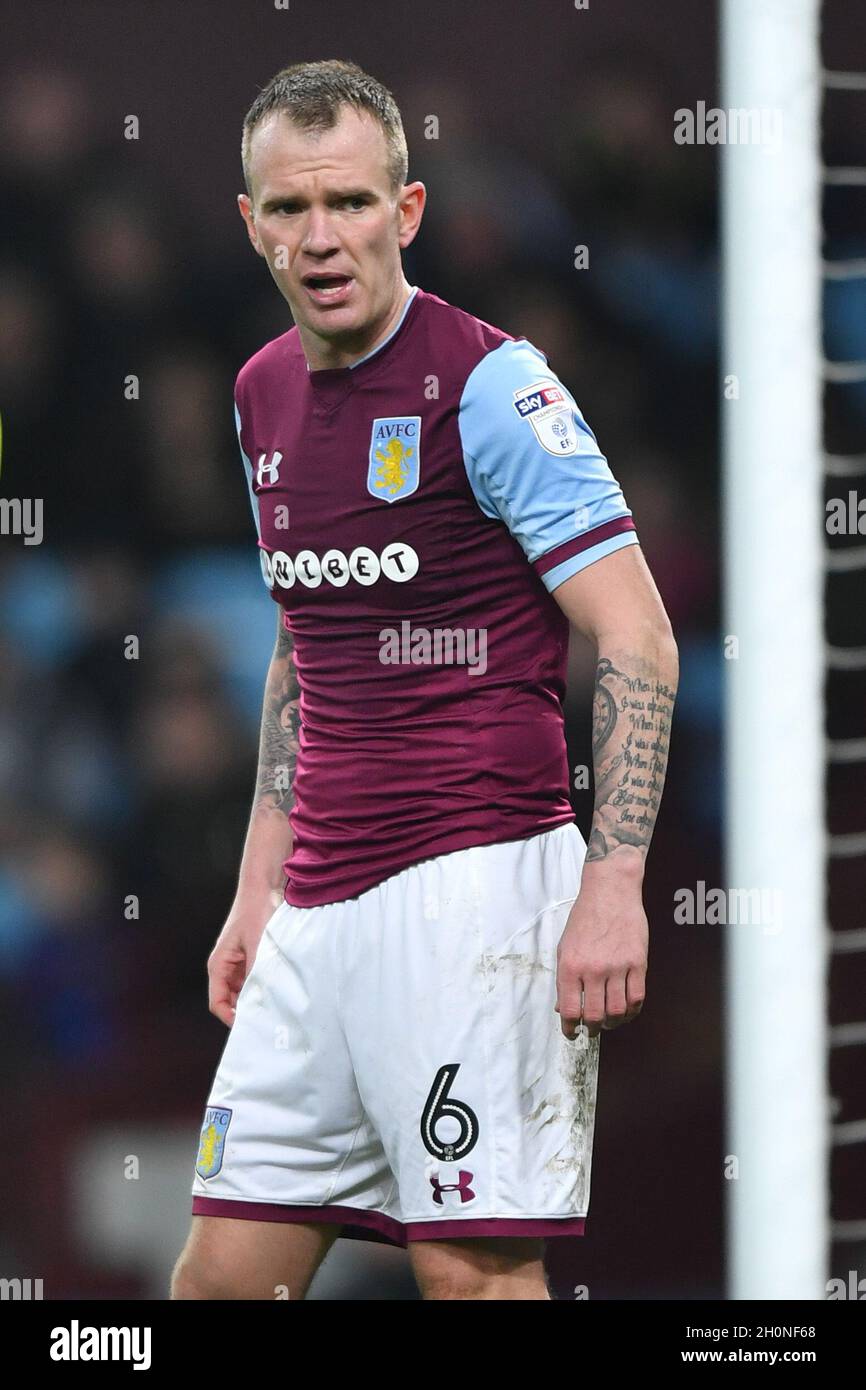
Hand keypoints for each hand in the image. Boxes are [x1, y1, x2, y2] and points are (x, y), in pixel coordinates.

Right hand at [207, 891, 281, 1026]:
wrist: (266, 885)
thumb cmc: (257, 911)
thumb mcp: (258, 946)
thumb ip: (258, 974)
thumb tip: (262, 1001)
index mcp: (219, 965)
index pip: (218, 1003)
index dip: (232, 1019)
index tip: (252, 1026)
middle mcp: (227, 966)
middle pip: (231, 1000)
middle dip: (246, 1010)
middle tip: (268, 1019)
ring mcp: (240, 961)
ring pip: (245, 990)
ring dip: (257, 997)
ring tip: (275, 1005)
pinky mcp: (253, 956)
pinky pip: (256, 978)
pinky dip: (265, 985)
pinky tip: (280, 987)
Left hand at [555, 858, 647, 1039]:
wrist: (610, 891)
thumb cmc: (584, 918)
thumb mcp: (564, 947)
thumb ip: (563, 979)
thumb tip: (564, 1009)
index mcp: (570, 966)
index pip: (570, 1009)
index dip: (570, 1028)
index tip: (572, 1034)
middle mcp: (593, 969)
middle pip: (594, 1015)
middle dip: (591, 1029)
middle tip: (591, 1029)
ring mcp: (618, 966)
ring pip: (617, 1011)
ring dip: (612, 1022)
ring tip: (608, 1021)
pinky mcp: (638, 962)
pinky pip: (637, 998)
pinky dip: (632, 1011)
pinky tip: (626, 1010)